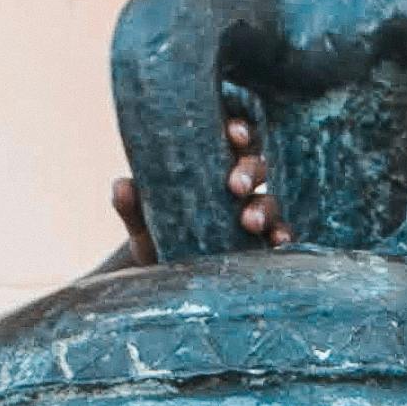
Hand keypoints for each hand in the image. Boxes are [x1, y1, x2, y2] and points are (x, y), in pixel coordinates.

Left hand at [108, 112, 284, 261]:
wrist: (165, 276)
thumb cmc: (157, 236)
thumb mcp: (143, 222)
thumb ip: (133, 205)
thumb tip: (123, 186)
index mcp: (212, 166)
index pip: (232, 138)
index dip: (239, 129)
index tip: (233, 134)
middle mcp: (238, 187)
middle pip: (256, 165)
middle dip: (249, 171)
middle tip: (235, 187)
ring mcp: (253, 215)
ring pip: (270, 200)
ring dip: (264, 208)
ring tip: (250, 222)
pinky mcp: (263, 245)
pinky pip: (281, 234)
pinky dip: (284, 234)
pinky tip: (278, 241)